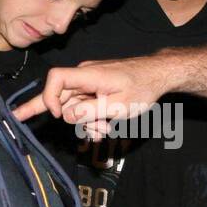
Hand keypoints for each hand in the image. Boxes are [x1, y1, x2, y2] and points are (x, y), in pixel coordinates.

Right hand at [14, 56, 170, 136]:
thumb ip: (90, 111)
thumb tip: (66, 116)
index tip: (57, 115)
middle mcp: (83, 75)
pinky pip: (83, 105)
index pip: (55, 78)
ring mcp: (87, 82)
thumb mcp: (118, 105)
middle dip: (73, 119)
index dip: (49, 97)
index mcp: (88, 75)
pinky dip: (90, 117)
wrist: (157, 75)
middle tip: (95, 131)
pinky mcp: (93, 88)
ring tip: (106, 128)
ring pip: (73, 106)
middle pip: (61, 97)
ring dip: (85, 121)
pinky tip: (104, 125)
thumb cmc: (141, 87)